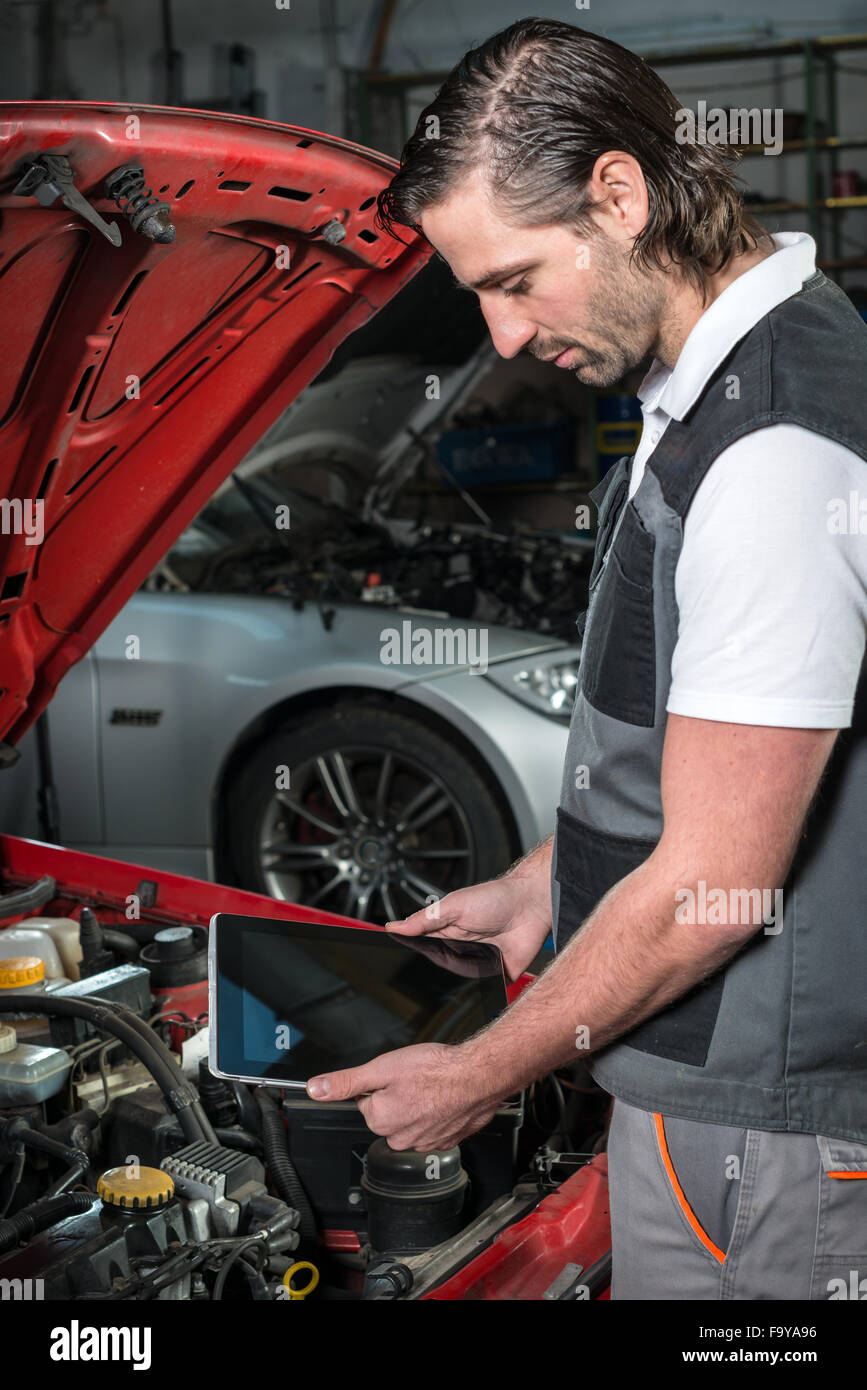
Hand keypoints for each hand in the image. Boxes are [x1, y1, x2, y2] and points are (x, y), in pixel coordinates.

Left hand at [306, 1041, 502, 1150]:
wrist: (479, 1076)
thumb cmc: (436, 1070)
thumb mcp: (382, 1068)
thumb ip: (346, 1081)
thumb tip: (316, 1089)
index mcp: (380, 1120)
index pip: (368, 1102)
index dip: (382, 1083)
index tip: (398, 1075)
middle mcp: (400, 1138)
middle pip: (390, 1114)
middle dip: (400, 1096)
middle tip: (417, 1079)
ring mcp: (426, 1143)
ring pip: (412, 1121)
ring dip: (420, 1106)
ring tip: (433, 1087)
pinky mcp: (448, 1141)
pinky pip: (434, 1128)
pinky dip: (439, 1114)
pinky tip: (446, 1098)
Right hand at [385, 872, 550, 981]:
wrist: (532, 904)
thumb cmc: (495, 897)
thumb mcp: (453, 905)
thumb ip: (424, 920)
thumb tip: (394, 926)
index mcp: (445, 931)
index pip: (421, 948)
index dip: (409, 955)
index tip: (394, 960)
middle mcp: (459, 948)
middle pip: (439, 968)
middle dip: (438, 967)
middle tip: (448, 953)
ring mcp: (477, 962)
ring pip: (459, 981)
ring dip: (461, 976)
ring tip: (471, 956)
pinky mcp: (496, 974)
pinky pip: (484, 990)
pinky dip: (482, 989)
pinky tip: (482, 978)